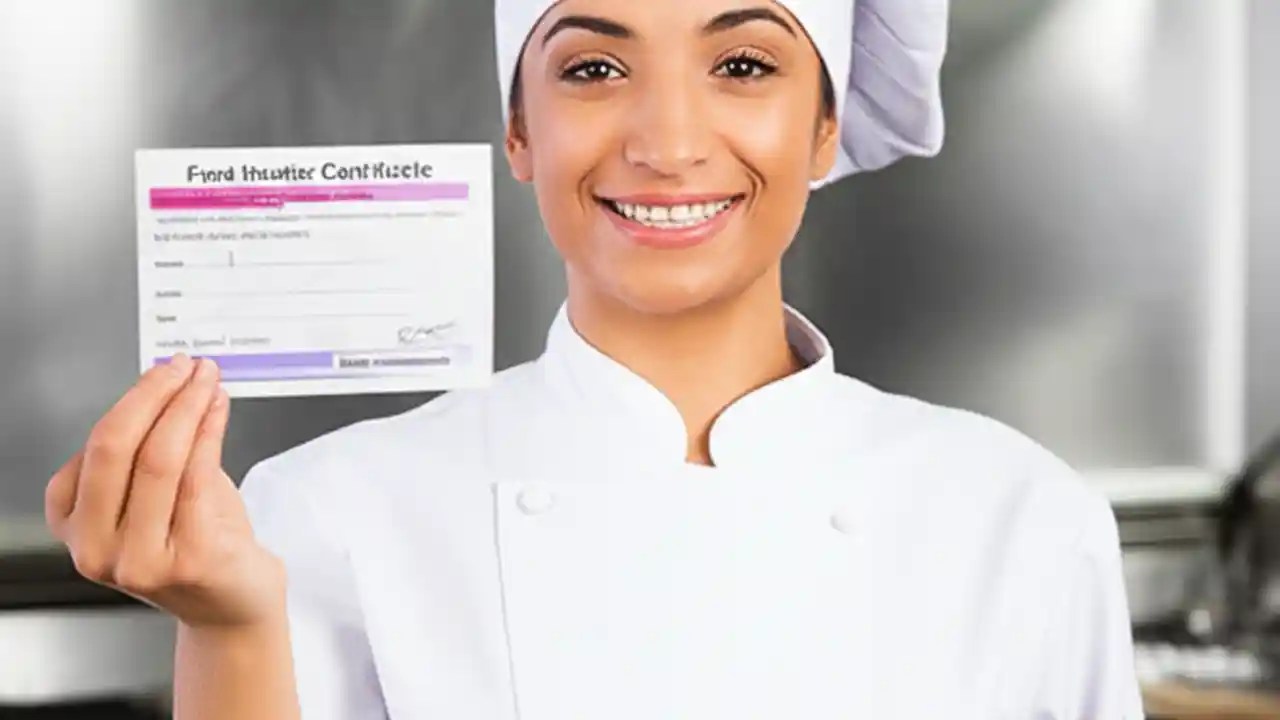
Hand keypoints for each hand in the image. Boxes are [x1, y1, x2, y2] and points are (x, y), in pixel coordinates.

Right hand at [46, 355, 284, 628]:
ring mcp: (139, 560)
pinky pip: (197, 477)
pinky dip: (209, 431)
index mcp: (74, 527)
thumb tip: (164, 383)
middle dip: (153, 394)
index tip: (165, 372)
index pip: (93, 448)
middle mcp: (96, 549)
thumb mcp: (154, 497)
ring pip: (157, 458)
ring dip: (187, 406)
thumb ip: (148, 450)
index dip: (133, 399)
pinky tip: (219, 409)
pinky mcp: (187, 561)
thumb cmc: (197, 547)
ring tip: (209, 380)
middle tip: (185, 366)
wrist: (231, 608)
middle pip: (115, 447)